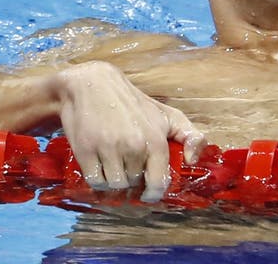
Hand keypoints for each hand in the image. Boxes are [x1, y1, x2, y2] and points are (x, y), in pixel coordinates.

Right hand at [53, 61, 205, 202]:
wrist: (92, 83)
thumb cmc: (132, 103)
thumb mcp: (167, 115)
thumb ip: (190, 136)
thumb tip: (192, 160)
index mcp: (155, 141)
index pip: (158, 183)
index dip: (153, 193)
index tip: (147, 193)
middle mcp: (133, 147)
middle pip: (133, 184)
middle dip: (130, 177)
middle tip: (125, 163)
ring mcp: (108, 149)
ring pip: (114, 185)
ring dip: (112, 179)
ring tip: (111, 163)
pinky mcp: (85, 150)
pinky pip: (94, 180)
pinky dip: (96, 177)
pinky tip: (98, 164)